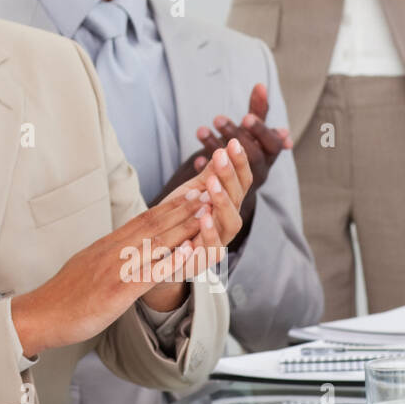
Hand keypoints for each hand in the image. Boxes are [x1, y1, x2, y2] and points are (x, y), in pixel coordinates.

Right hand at [12, 191, 210, 352]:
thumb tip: (123, 251)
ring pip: (155, 243)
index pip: (142, 219)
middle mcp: (112, 251)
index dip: (169, 206)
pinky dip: (171, 262)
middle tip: (207, 191)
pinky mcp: (116, 291)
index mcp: (107, 246)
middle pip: (152, 224)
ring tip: (207, 213)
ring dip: (183, 227)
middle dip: (182, 208)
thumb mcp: (88, 267)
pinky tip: (188, 254)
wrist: (41, 314)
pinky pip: (149, 274)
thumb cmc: (64, 296)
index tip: (189, 194)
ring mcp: (115, 269)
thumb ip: (108, 256)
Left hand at [145, 141, 252, 305]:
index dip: (239, 163)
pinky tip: (202, 219)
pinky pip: (211, 249)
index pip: (242, 181)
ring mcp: (219, 243)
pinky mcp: (204, 261)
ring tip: (212, 187)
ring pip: (231, 224)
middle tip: (220, 157)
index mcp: (228, 205)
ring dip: (223, 203)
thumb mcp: (191, 194)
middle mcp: (228, 223)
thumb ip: (209, 176)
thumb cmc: (180, 222)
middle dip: (230, 176)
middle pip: (238, 198)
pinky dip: (208, 235)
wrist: (162, 259)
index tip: (232, 142)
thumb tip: (222, 149)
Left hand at [192, 82, 291, 196]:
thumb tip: (260, 85)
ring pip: (234, 169)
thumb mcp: (252, 131)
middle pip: (253, 155)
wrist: (233, 185)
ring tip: (200, 130)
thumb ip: (257, 111)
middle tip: (217, 118)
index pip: (272, 143)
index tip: (246, 117)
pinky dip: (206, 170)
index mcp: (269, 155)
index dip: (260, 131)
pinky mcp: (226, 195)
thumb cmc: (245, 150)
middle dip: (235, 135)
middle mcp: (261, 170)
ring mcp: (244, 184)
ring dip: (216, 147)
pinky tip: (196, 160)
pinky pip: (217, 185)